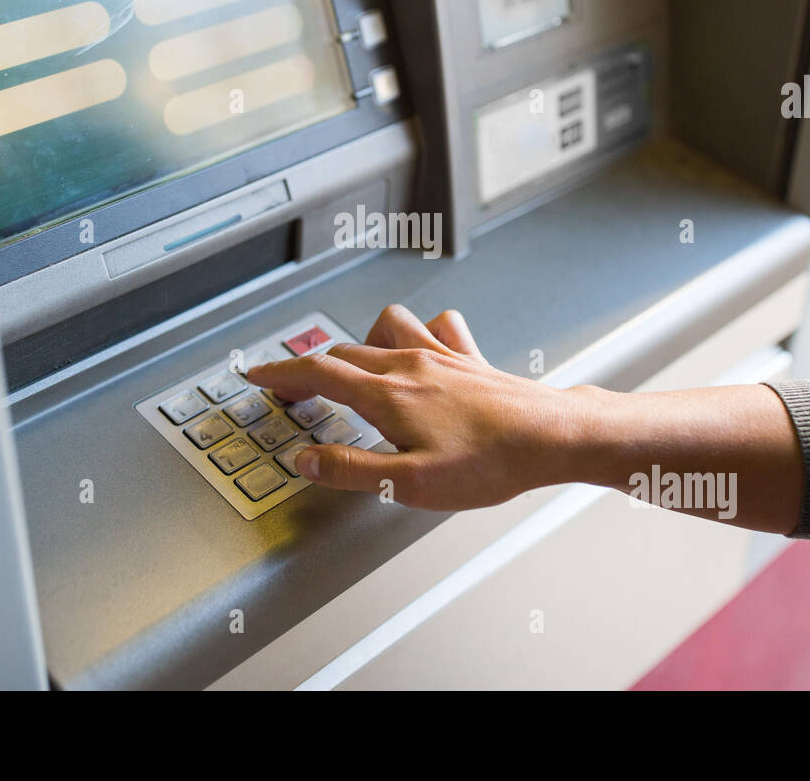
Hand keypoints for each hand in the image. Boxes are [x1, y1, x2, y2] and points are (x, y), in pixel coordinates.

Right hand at [246, 304, 595, 509]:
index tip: (258, 377)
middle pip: (342, 352)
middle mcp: (409, 365)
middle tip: (294, 389)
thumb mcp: (408, 484)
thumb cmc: (490, 461)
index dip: (280, 374)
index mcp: (387, 394)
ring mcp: (441, 356)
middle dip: (310, 367)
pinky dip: (420, 331)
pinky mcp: (469, 358)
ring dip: (361, 343)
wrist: (551, 437)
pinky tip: (421, 349)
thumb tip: (306, 460)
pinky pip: (437, 326)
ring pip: (385, 327)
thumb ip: (350, 470)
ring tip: (355, 369)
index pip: (316, 374)